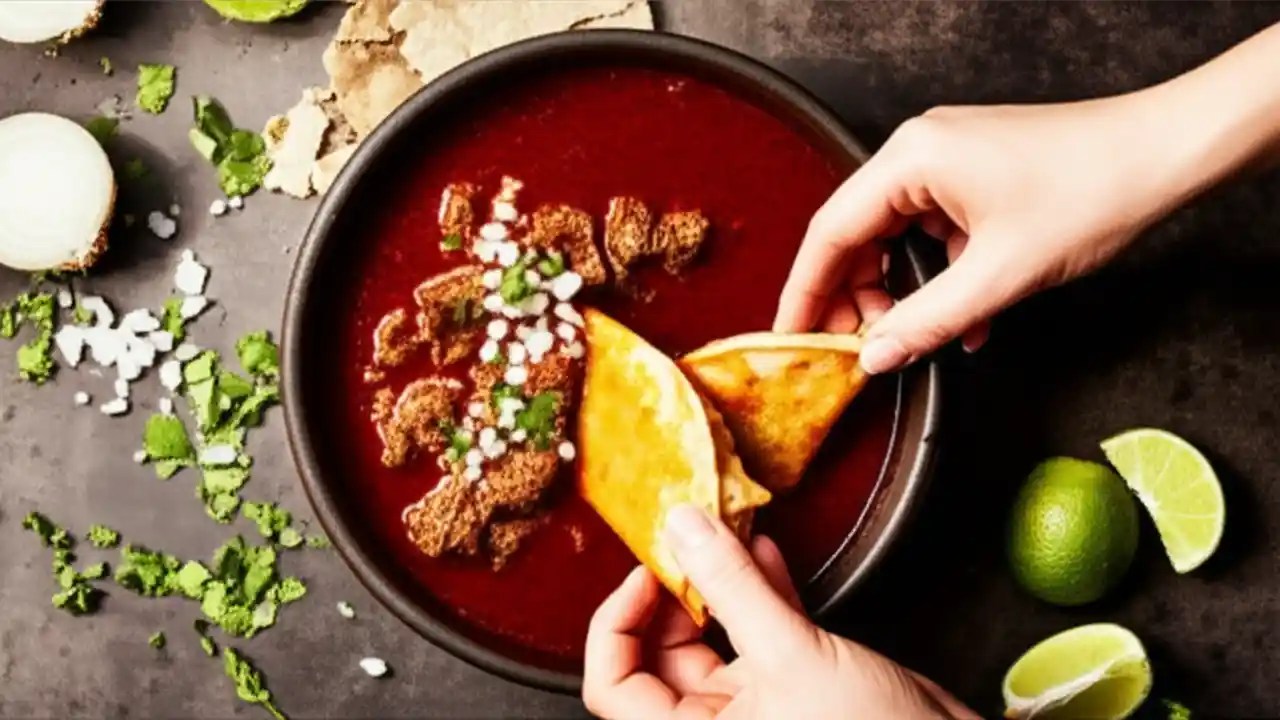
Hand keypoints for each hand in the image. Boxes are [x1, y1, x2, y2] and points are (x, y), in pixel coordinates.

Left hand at [583, 505, 978, 718]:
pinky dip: (759, 591)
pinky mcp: (792, 687)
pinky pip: (758, 634)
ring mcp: (753, 709)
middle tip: (687, 542)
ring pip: (711, 636)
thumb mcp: (792, 654)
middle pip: (658, 653)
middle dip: (673, 590)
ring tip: (724, 532)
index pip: (613, 683)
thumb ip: (733, 587)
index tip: (648, 571)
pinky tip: (764, 553)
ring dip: (717, 581)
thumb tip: (683, 528)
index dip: (618, 623)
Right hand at [774, 93, 1201, 373]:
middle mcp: (920, 152)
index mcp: (911, 160)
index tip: (790, 337)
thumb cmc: (1092, 192)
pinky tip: (965, 321)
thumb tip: (872, 358)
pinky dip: (940, 278)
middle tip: (860, 351)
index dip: (805, 291)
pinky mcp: (976, 176)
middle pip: (859, 235)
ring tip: (918, 339)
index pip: (831, 232)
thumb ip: (926, 322)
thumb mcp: (999, 276)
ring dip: (905, 294)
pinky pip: (935, 233)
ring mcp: (949, 161)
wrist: (1169, 152)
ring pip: (897, 239)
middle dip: (857, 299)